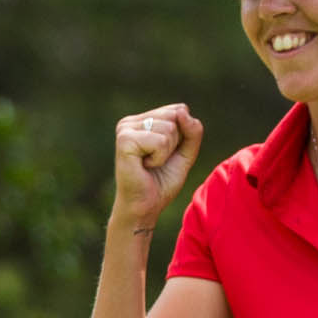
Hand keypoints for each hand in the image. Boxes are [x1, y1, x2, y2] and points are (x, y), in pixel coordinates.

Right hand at [111, 104, 203, 229]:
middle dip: (174, 144)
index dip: (182, 136)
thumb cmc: (161, 183)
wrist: (144, 208)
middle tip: (156, 162)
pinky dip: (159, 158)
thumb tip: (183, 110)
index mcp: (142, 120)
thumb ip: (192, 131)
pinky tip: (144, 166)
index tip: (165, 155)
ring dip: (166, 153)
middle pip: (175, 117)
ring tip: (150, 165)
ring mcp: (125, 129)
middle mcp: (130, 121)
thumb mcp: (185, 153)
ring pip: (169, 128)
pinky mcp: (125, 140)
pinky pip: (161, 141)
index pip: (179, 110)